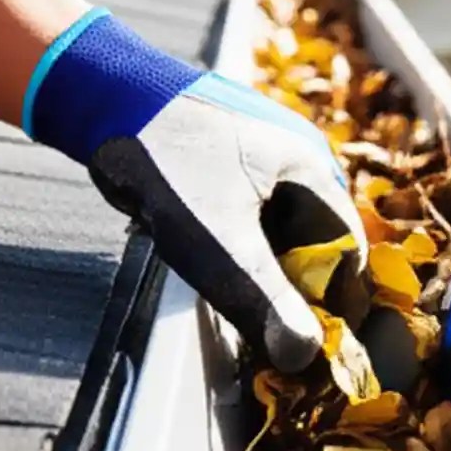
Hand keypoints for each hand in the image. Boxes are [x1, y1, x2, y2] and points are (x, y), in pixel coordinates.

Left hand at [27, 9, 364, 372]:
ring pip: (285, 227)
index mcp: (314, 170)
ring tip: (232, 288)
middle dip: (296, 285)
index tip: (303, 337)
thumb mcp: (219, 245)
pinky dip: (244, 239)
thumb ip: (264, 301)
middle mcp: (302, 156)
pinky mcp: (234, 153)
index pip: (349, 252)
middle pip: (319, 241)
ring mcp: (268, 150)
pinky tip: (211, 252)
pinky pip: (256, 209)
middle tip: (264, 322)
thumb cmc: (167, 165)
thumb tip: (304, 357)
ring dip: (267, 263)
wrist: (101, 93)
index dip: (331, 301)